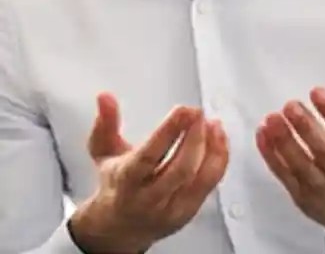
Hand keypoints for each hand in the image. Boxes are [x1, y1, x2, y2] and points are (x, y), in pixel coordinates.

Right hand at [69, 95, 228, 252]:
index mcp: (126, 181)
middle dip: (194, 138)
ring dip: (212, 146)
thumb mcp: (103, 153)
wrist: (120, 228)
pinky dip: (219, 157)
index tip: (184, 110)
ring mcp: (172, 207)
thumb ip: (106, 124)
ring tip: (212, 123)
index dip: (169, 132)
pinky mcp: (190, 210)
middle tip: (199, 113)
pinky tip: (219, 138)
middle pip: (180, 169)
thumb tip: (105, 97)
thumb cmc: (117, 185)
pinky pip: (212, 182)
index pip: (149, 157)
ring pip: (200, 177)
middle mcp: (149, 198)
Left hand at [257, 66, 324, 250]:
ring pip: (300, 164)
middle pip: (323, 149)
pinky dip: (271, 156)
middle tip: (289, 105)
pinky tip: (262, 136)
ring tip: (271, 118)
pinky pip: (284, 175)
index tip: (317, 93)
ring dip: (284, 141)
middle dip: (306, 127)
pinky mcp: (301, 197)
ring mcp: (320, 187)